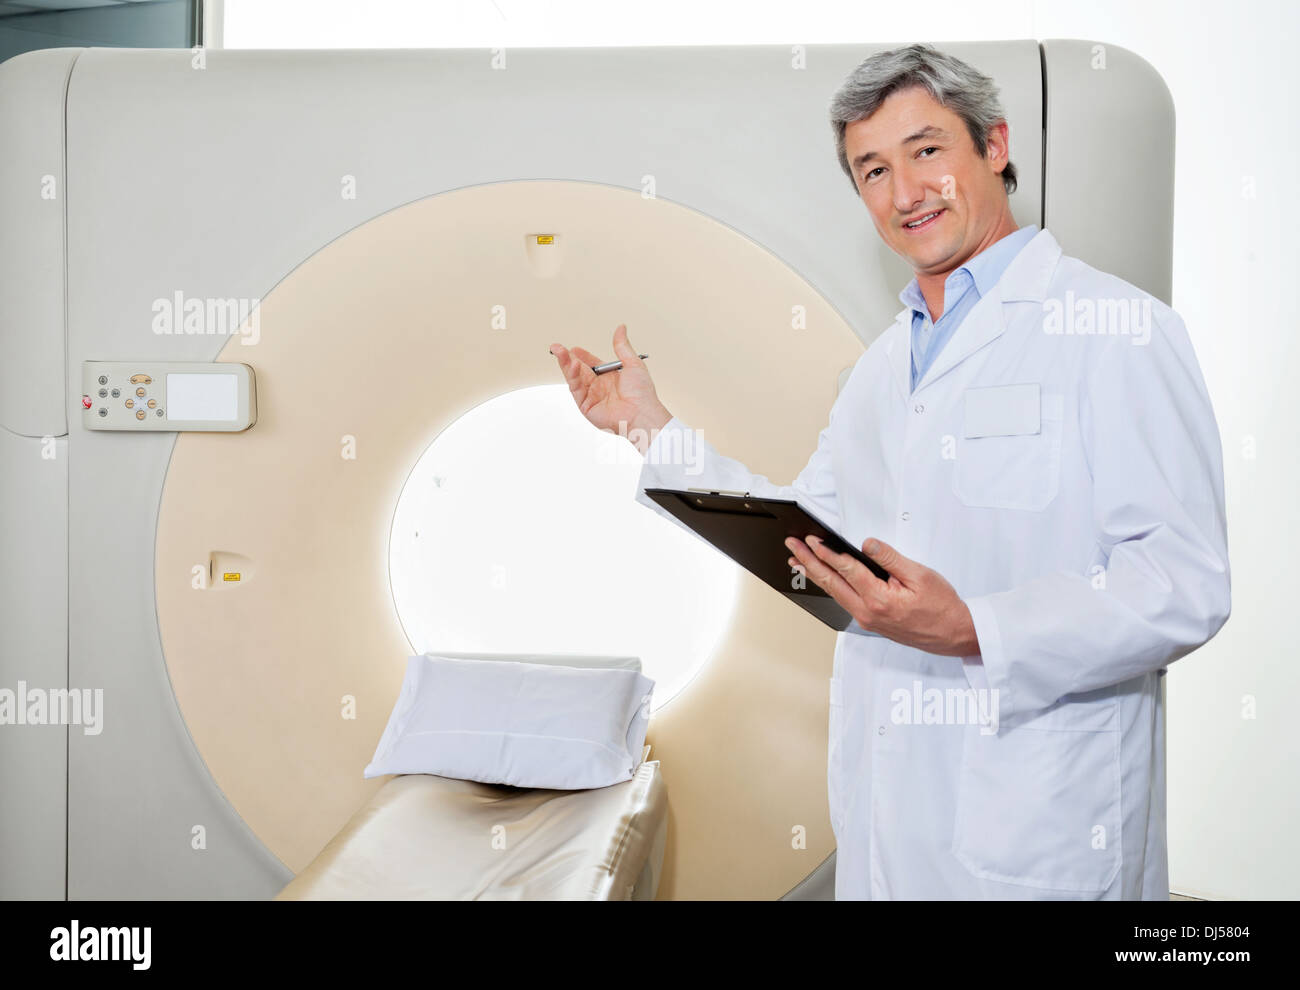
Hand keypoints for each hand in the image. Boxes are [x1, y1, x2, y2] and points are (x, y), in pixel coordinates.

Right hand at [550, 324, 670, 453]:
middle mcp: (599, 387)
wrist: (642, 413)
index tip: (574, 348)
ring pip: (574, 378)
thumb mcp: (633, 363)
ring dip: (566, 364)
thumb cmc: (642, 393)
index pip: (591, 363)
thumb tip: (621, 328)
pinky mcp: (586, 406)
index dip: (582, 355)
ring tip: (559, 352)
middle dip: (567, 358)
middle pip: (579, 370)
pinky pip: (576, 389)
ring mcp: (592, 397)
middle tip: (557, 347)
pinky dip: (572, 377)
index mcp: (609, 377)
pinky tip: (572, 366)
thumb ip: (622, 346)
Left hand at [784, 535, 979, 656]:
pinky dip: (829, 586)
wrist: (953, 633)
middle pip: (831, 582)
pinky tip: (822, 577)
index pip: (846, 569)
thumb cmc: (941, 606)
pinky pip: (843, 601)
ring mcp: (866, 619)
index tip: (811, 540)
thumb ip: (890, 558)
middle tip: (792, 546)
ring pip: (834, 593)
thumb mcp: (920, 575)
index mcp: (879, 599)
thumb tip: (867, 544)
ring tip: (798, 560)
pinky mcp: (869, 622)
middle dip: (809, 561)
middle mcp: (867, 612)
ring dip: (814, 574)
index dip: (826, 552)